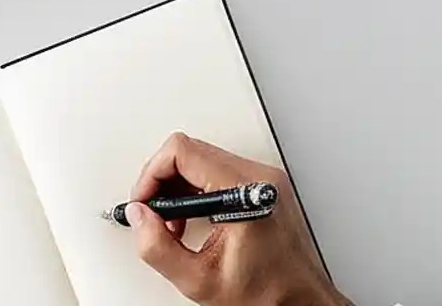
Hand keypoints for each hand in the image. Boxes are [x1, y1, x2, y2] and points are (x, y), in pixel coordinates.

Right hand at [127, 134, 352, 305]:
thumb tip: (139, 217)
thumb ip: (158, 248)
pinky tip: (191, 220)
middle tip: (153, 215)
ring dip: (178, 188)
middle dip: (162, 183)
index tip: (143, 201)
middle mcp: (259, 176)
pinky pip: (218, 172)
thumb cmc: (267, 295)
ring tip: (173, 225)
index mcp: (245, 191)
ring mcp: (264, 179)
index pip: (183, 152)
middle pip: (190, 151)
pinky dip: (196, 191)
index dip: (152, 174)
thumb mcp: (200, 280)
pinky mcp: (264, 186)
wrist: (302, 303)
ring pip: (202, 159)